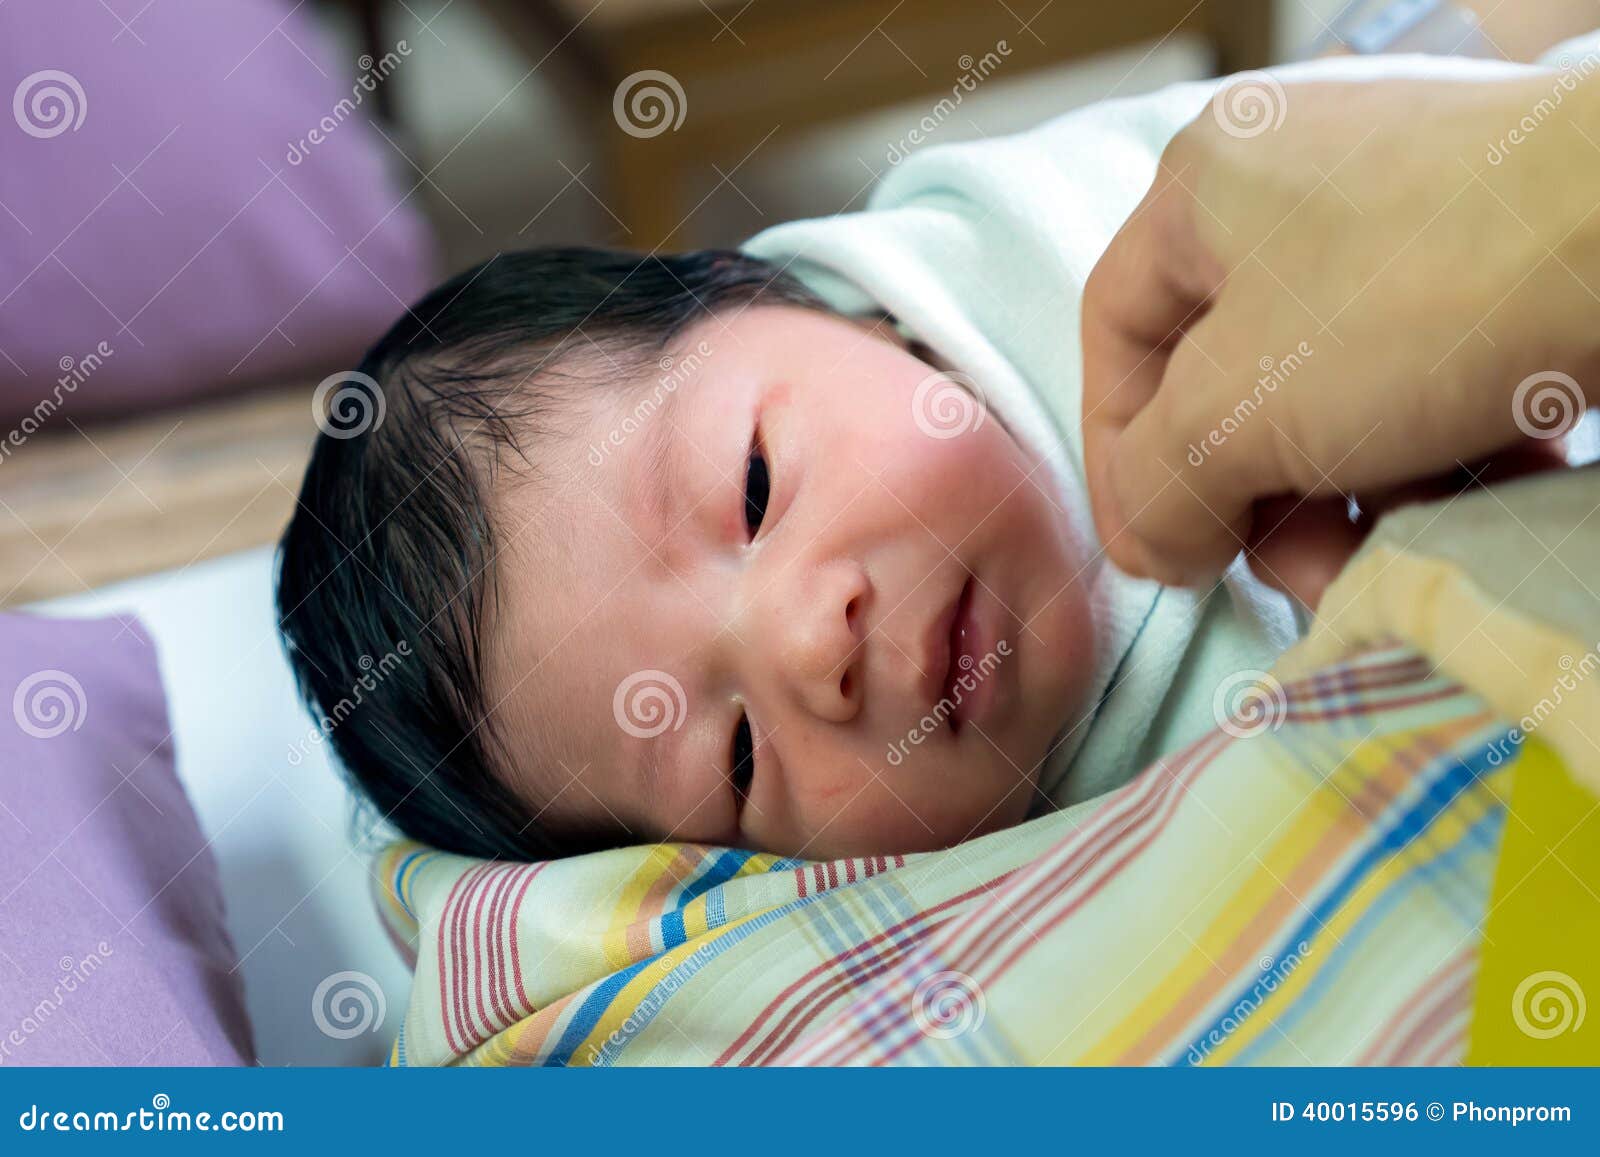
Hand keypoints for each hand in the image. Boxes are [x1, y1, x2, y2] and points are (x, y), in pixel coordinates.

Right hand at [1080, 72, 1599, 595]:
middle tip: (1299, 571)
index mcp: (1203, 186)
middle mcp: (1296, 188)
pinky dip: (1432, 455)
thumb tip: (1154, 548)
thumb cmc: (1420, 298)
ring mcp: (1406, 218)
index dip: (1122, 461)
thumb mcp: (1236, 414)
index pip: (1117, 338)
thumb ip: (1156, 492)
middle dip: (1261, 500)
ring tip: (1397, 550)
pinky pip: (1421, 377)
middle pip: (1229, 381)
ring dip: (1350, 498)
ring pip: (1329, 395)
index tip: (1159, 555)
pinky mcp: (1500, 257)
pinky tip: (1473, 498)